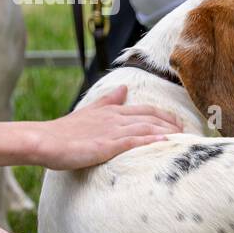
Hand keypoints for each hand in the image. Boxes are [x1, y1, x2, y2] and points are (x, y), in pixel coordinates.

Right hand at [35, 85, 180, 169]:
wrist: (45, 140)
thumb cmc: (64, 132)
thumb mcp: (88, 112)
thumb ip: (108, 100)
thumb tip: (123, 87)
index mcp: (111, 111)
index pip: (144, 110)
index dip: (163, 115)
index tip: (178, 121)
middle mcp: (115, 118)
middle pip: (150, 117)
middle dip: (171, 123)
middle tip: (188, 131)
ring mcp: (111, 131)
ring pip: (146, 127)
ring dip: (167, 131)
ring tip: (183, 137)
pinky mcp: (107, 145)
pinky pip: (134, 140)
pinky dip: (151, 140)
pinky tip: (165, 143)